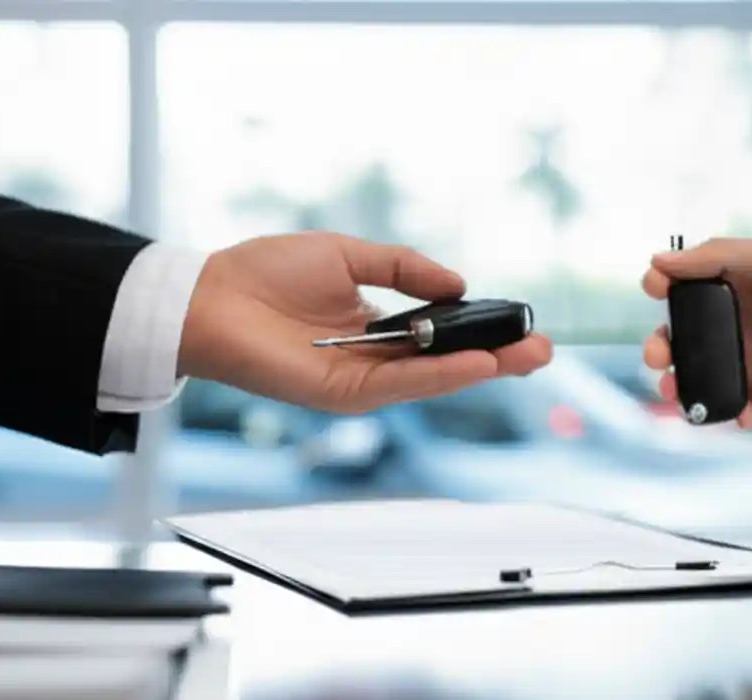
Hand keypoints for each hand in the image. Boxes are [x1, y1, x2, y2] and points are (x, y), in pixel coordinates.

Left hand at [179, 231, 552, 412]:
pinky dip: (441, 375)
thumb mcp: (348, 255)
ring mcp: (360, 378)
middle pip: (446, 362)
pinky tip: (477, 364)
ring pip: (433, 378)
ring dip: (482, 368)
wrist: (210, 296)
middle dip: (496, 357)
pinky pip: (401, 384)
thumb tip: (457, 284)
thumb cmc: (265, 272)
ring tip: (526, 358)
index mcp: (374, 324)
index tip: (518, 323)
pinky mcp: (343, 392)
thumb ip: (402, 267)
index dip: (478, 330)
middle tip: (542, 349)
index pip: (438, 334)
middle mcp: (372, 356)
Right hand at [642, 237, 751, 428]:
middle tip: (658, 353)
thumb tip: (659, 259)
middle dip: (660, 343)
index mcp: (747, 281)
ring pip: (699, 374)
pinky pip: (732, 409)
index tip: (654, 288)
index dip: (664, 283)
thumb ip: (725, 256)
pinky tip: (737, 412)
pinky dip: (722, 413)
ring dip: (679, 383)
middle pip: (683, 334)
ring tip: (674, 391)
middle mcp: (745, 321)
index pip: (689, 281)